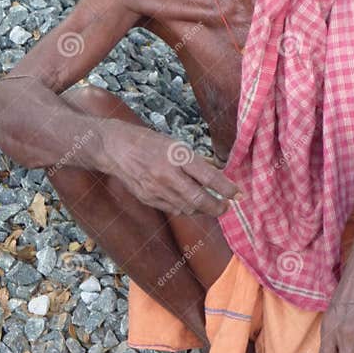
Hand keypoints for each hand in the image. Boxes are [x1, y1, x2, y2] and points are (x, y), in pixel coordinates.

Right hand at [97, 119, 241, 217]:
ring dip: (203, 209)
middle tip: (227, 207)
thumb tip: (217, 176)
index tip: (239, 194)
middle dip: (218, 207)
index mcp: (177, 155)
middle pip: (200, 199)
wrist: (115, 148)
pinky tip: (192, 204)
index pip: (209, 177)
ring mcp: (156, 189)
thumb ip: (195, 161)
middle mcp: (167, 174)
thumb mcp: (175, 144)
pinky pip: (173, 210)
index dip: (227, 188)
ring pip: (188, 208)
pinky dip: (186, 209)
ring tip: (212, 205)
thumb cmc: (148, 142)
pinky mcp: (148, 199)